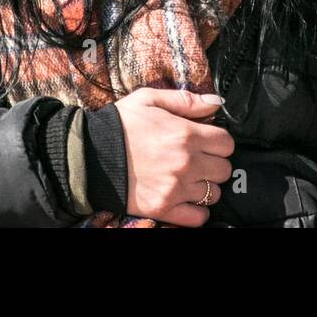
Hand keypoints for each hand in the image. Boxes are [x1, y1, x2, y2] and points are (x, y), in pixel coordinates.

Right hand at [114, 87, 234, 226]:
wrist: (90, 154)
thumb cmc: (119, 125)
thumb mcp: (149, 99)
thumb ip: (186, 100)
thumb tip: (217, 103)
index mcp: (186, 134)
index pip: (227, 143)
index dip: (218, 141)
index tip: (206, 141)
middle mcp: (186, 163)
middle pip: (224, 169)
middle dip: (213, 163)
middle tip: (197, 159)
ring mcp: (177, 188)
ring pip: (214, 193)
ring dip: (205, 186)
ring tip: (188, 178)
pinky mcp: (165, 208)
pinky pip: (199, 217)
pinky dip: (197, 210)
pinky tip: (184, 198)